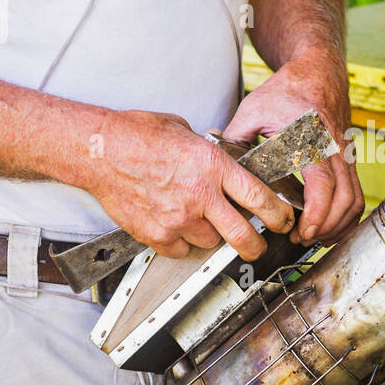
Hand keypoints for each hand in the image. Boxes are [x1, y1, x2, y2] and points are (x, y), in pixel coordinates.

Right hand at [85, 110, 295, 260]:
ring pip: (210, 243)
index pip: (260, 198)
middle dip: (256, 246)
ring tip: (195, 218)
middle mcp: (200, 195)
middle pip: (243, 236)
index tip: (284, 221)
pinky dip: (180, 242)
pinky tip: (172, 223)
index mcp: (214, 167)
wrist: (101, 150)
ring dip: (209, 236)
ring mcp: (178, 218)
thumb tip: (227, 167)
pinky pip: (180, 250)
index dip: (279, 215)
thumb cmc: (139, 135)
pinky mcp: (157, 234)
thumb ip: (212, 156)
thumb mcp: (187, 133)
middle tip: (257, 246)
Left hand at [223, 53, 363, 244]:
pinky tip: (331, 226)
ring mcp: (345, 155)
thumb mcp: (253, 109)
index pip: (323, 185)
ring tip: (314, 237)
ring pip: (354, 199)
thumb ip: (234, 138)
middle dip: (324, 226)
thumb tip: (216, 164)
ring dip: (337, 224)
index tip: (301, 230)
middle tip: (302, 240)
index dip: (316, 213)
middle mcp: (333, 150)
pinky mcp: (349, 159)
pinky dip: (347, 215)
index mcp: (310, 140)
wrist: (318, 72)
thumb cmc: (288, 90)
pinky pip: (356, 193)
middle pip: (344, 199)